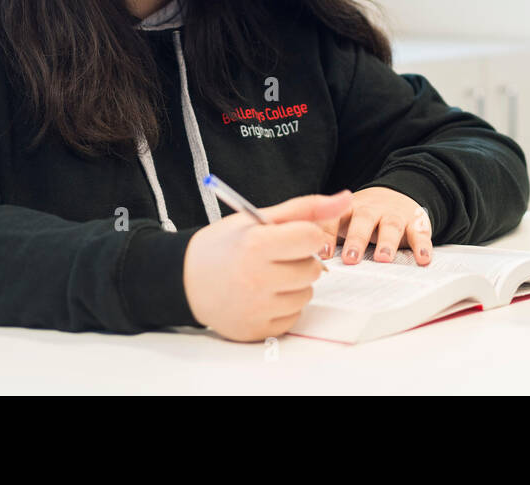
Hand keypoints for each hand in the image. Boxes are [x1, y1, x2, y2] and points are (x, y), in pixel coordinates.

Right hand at [182, 189, 351, 341]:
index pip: (312, 238)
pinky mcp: (256, 330)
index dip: (306, 235)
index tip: (291, 237)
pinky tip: (263, 296)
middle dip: (300, 261)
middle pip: (314, 269)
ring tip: (267, 277)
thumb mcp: (258, 219)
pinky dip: (284, 306)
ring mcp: (256, 308)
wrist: (184, 279)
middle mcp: (256, 278)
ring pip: (307, 294)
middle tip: (274, 258)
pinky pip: (294, 317)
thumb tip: (345, 199)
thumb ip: (305, 209)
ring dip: (295, 285)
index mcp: (256, 244)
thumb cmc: (224, 246)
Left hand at [317, 186, 432, 265]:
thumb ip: (328, 237)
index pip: (334, 219)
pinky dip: (422, 246)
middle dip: (356, 240)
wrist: (398, 193)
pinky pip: (420, 233)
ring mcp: (394, 214)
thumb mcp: (343, 220)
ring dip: (387, 243)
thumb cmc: (363, 217)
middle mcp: (371, 209)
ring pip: (390, 226)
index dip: (327, 235)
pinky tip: (422, 259)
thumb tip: (308, 265)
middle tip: (350, 259)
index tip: (322, 254)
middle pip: (363, 220)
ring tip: (383, 259)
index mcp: (348, 210)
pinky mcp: (416, 222)